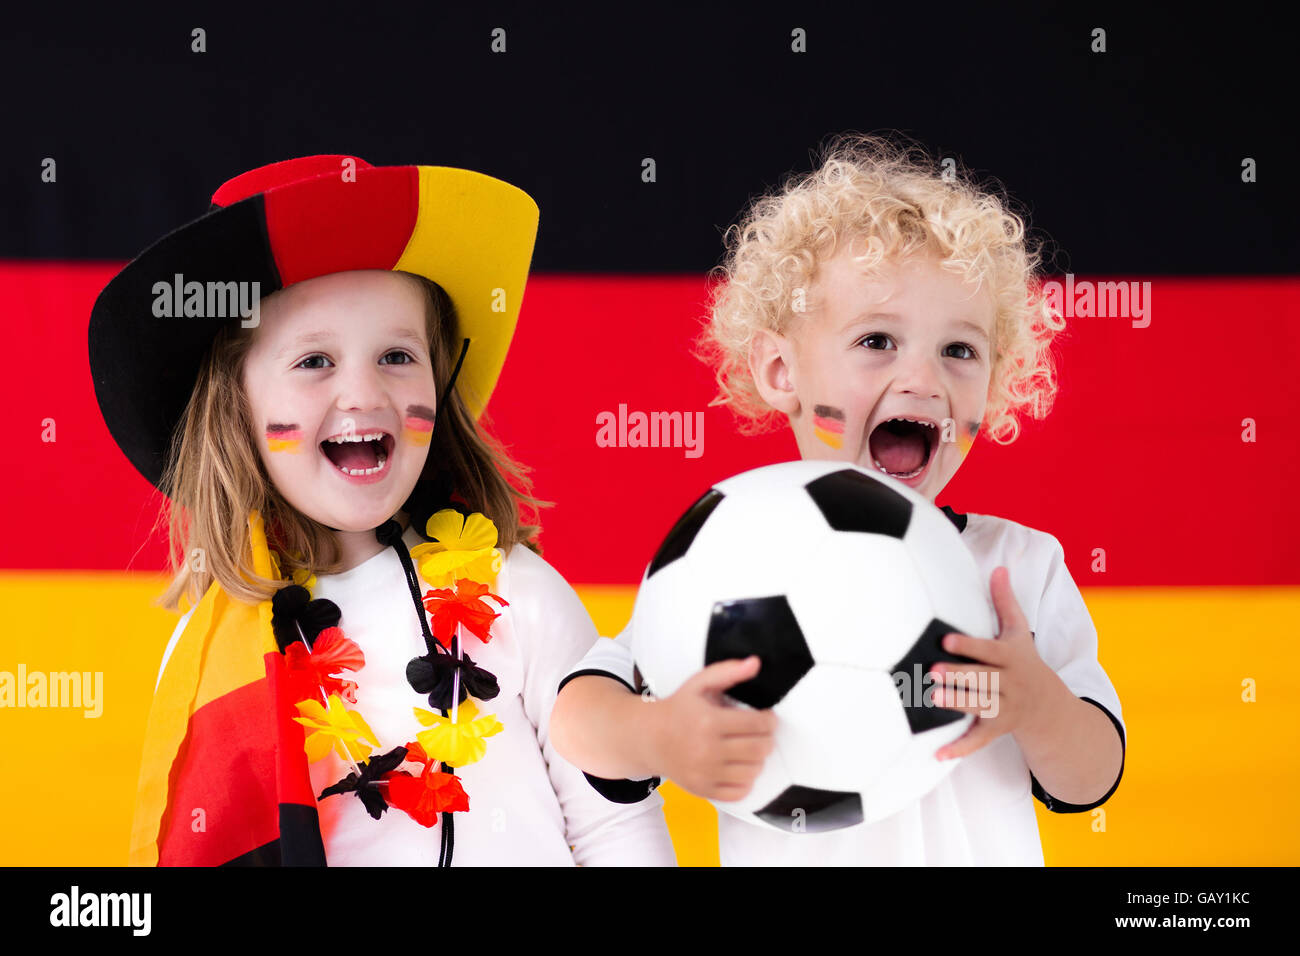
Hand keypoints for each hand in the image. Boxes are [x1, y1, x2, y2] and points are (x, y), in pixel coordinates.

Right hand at [648, 656, 777, 801]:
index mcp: (709, 721)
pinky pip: (740, 792)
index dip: (769, 720)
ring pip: (753, 771)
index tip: (767, 718)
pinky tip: (738, 765)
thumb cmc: (678, 709)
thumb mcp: (700, 683)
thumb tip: (755, 663)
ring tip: (748, 747)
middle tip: (760, 732)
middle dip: (767, 739)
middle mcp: (707, 750)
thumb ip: (728, 671)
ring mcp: (705, 773)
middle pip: (759, 749)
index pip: (758, 724)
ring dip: (758, 759)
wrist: (649, 738)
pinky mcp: (703, 789)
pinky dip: (745, 780)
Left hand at [928, 566, 1061, 760]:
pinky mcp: (998, 728)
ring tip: (933, 698)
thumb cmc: (1023, 661)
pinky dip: (960, 748)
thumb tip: (998, 568)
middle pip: (983, 679)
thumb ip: (1005, 602)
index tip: (946, 639)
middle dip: (959, 676)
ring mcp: (1005, 708)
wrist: (1049, 707)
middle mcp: (1010, 683)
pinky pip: (979, 740)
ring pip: (980, 707)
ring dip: (958, 704)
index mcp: (1012, 657)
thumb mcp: (1019, 632)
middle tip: (933, 672)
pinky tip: (938, 754)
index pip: (989, 650)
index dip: (969, 645)